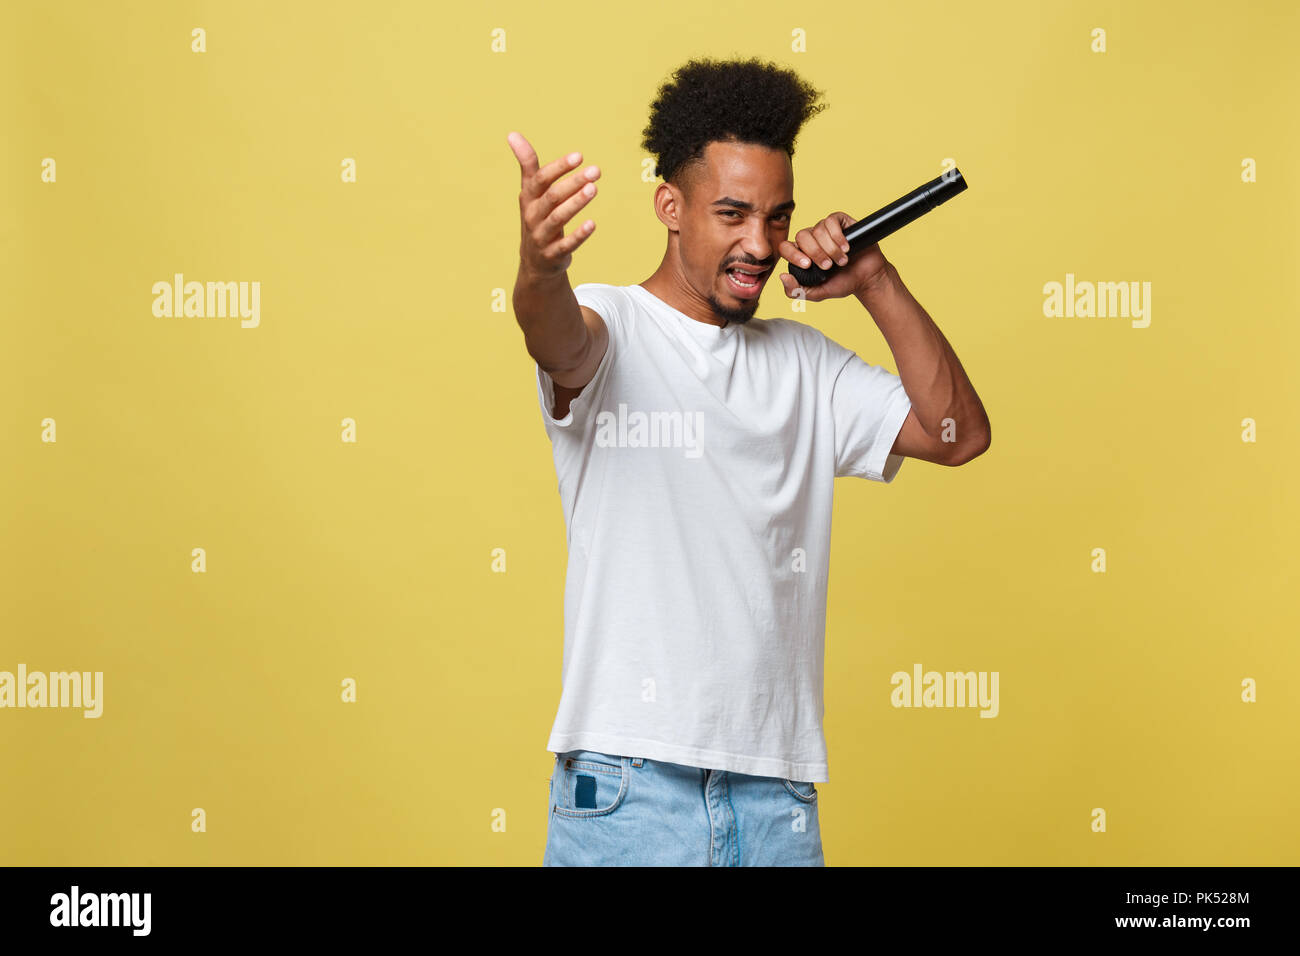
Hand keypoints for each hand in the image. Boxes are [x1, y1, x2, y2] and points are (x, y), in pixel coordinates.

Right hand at [508, 131, 601, 277]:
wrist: (534, 261)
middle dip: (573, 182)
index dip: (559, 167)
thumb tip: (512, 133)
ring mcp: (541, 236)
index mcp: (528, 198)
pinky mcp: (552, 254)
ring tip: (594, 189)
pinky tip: (592, 224)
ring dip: (576, 203)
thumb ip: (527, 164)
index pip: (541, 179)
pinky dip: (579, 235)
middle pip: (552, 197)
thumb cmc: (537, 217)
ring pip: (558, 218)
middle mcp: (532, 215)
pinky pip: (566, 244)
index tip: (579, 155)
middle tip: (595, 170)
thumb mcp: (530, 192)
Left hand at [777, 211, 890, 301]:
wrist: (866, 278)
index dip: (794, 254)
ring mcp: (825, 229)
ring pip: (818, 229)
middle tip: (828, 266)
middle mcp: (811, 239)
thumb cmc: (841, 283)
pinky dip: (838, 236)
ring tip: (842, 261)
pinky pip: (831, 220)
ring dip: (831, 248)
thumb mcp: (817, 293)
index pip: (786, 247)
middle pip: (802, 236)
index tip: (807, 265)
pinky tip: (847, 247)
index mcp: (801, 254)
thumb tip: (782, 276)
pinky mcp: (840, 222)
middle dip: (816, 253)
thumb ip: (797, 291)